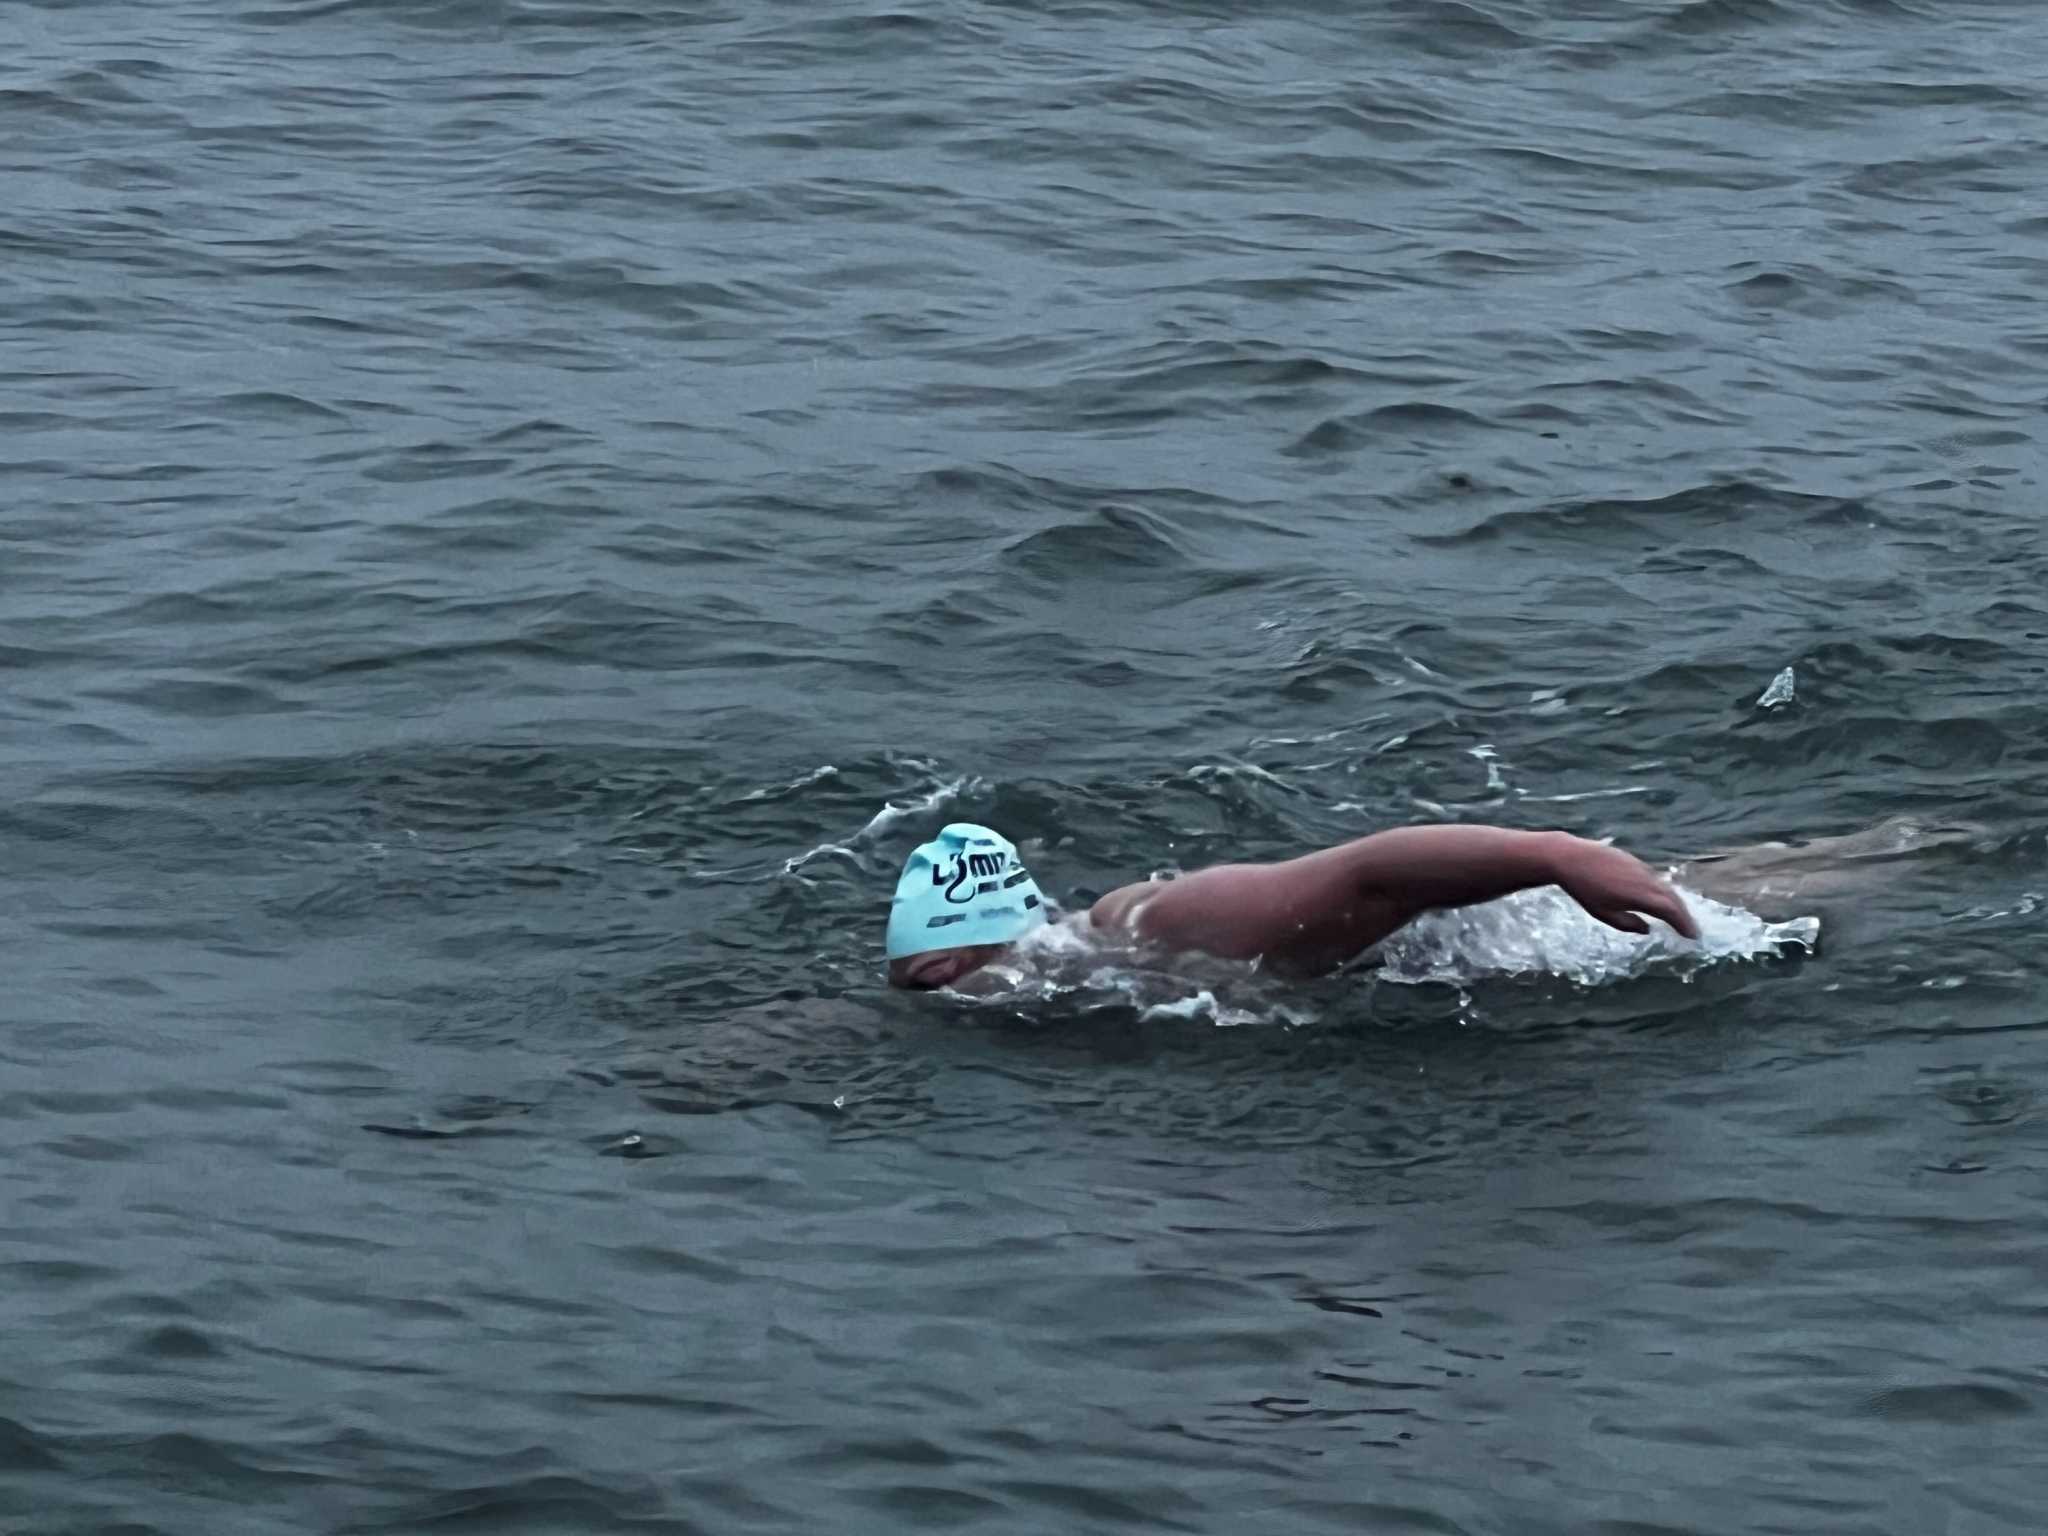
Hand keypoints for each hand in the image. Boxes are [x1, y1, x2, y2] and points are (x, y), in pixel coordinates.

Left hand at [1548, 835, 1699, 939]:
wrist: (1570, 857)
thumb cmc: (1584, 889)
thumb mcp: (1603, 913)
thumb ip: (1628, 924)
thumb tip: (1648, 929)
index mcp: (1640, 895)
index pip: (1671, 911)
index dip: (1684, 924)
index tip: (1693, 937)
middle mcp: (1646, 880)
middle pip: (1673, 899)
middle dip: (1684, 915)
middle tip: (1691, 930)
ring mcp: (1641, 868)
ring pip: (1665, 887)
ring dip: (1675, 902)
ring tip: (1679, 916)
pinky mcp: (1635, 861)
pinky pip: (1656, 878)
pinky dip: (1663, 890)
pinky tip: (1660, 897)